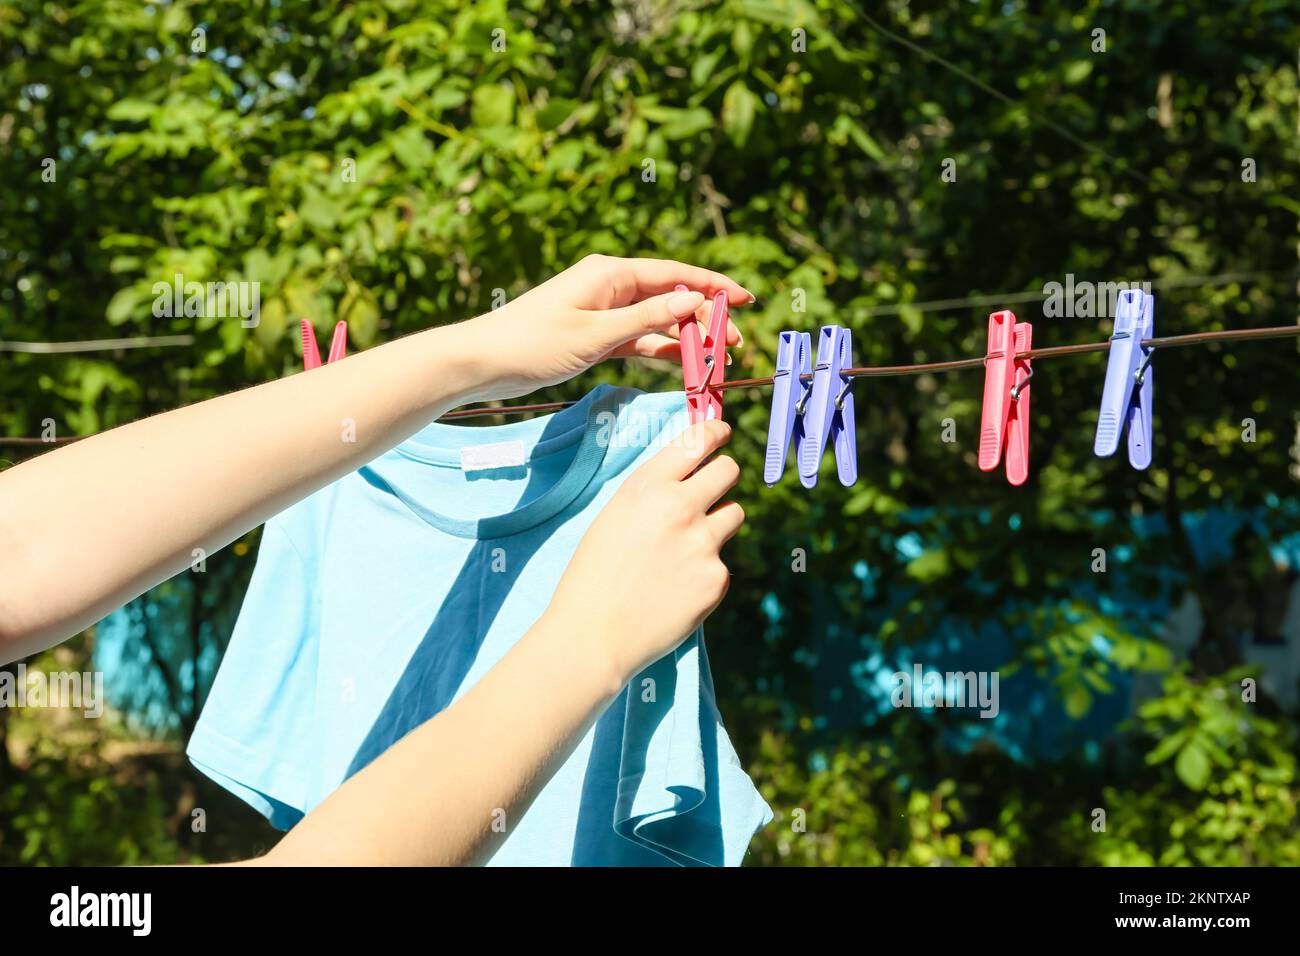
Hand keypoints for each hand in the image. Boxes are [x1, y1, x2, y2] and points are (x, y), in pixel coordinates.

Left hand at [462, 255, 752, 401]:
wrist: (485, 362)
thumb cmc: (533, 344)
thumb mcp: (595, 334)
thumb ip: (646, 319)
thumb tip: (691, 300)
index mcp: (611, 273)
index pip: (675, 274)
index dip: (713, 287)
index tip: (746, 299)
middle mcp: (611, 285)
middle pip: (671, 296)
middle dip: (706, 318)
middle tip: (734, 346)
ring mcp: (604, 309)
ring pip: (657, 319)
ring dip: (687, 337)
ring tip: (716, 359)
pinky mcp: (596, 333)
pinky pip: (639, 337)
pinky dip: (661, 349)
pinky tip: (684, 362)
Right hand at [545, 419, 743, 686]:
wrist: (593, 635)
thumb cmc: (593, 576)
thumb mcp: (614, 517)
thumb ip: (653, 494)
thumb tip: (689, 474)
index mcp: (647, 487)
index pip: (697, 441)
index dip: (714, 432)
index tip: (721, 432)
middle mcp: (680, 507)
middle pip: (728, 470)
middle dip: (723, 475)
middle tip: (713, 489)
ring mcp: (703, 543)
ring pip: (733, 515)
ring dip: (717, 525)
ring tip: (683, 552)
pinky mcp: (717, 578)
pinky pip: (721, 562)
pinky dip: (705, 572)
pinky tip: (676, 590)